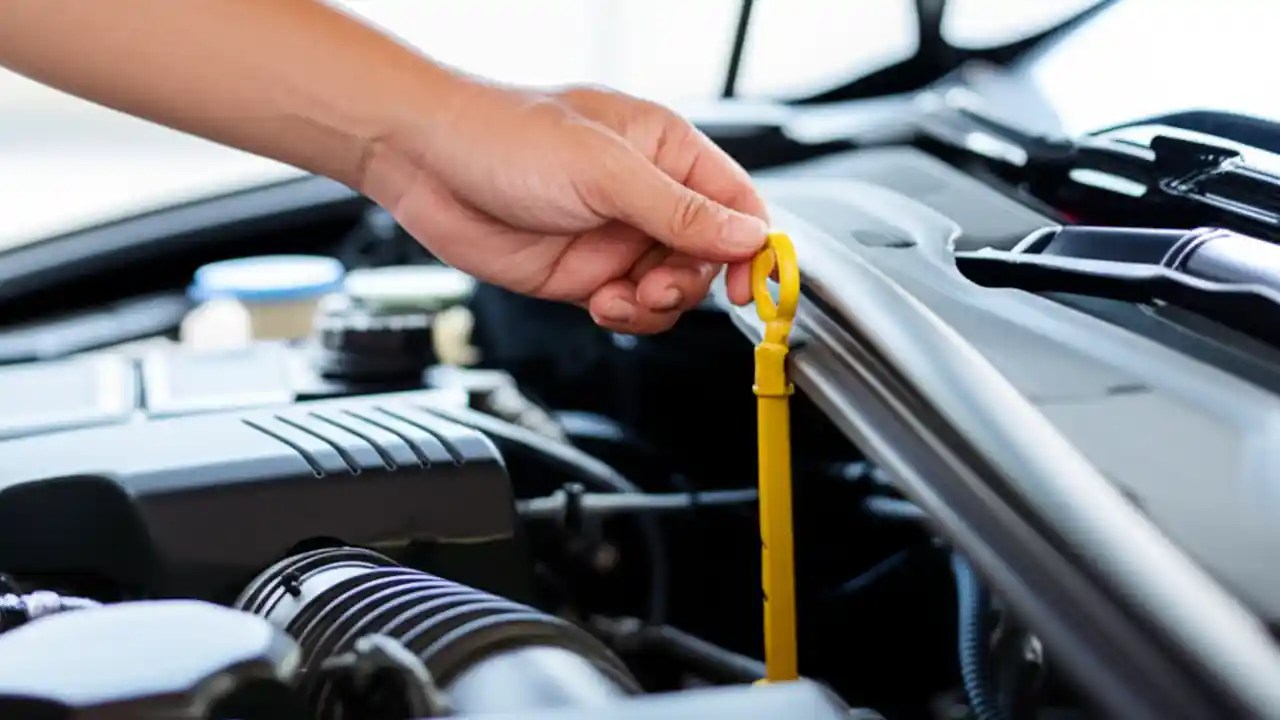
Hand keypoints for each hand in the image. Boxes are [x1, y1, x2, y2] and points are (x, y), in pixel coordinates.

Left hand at [361, 80, 769, 333]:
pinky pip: (630, 308)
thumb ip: (679, 210)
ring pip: (670, 289)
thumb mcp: (604, 172)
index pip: (736, 202)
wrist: (424, 162)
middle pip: (707, 256)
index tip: (747, 284)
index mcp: (665, 150)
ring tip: (619, 297)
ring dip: (655, 305)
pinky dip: (626, 316)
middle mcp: (645, 194)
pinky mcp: (584, 272)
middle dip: (689, 281)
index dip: (751, 246)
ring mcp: (615, 236)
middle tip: (655, 286)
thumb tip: (747, 236)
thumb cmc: (504, 137)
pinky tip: (600, 304)